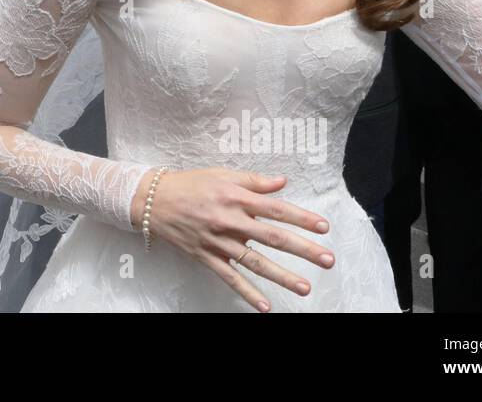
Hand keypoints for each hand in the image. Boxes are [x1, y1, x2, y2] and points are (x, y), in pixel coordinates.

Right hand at [142, 167, 333, 311]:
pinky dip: (247, 293)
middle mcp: (230, 220)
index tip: (323, 227)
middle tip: (327, 260)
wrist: (153, 200)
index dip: (301, 218)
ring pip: (255, 262)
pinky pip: (230, 278)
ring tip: (305, 287)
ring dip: (282, 276)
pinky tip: (265, 306)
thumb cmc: (191, 184)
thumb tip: (282, 182)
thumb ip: (254, 181)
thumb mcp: (222, 175)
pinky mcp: (206, 257)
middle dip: (303, 249)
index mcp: (236, 197)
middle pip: (272, 238)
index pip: (276, 209)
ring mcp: (218, 242)